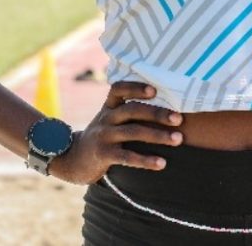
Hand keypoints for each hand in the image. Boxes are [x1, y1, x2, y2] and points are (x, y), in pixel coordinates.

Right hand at [51, 81, 183, 184]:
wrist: (72, 159)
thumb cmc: (102, 137)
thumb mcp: (109, 119)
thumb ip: (128, 112)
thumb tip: (167, 107)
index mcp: (109, 107)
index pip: (119, 89)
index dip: (136, 87)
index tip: (155, 90)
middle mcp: (106, 118)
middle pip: (132, 110)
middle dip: (157, 113)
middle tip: (179, 119)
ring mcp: (104, 136)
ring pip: (133, 132)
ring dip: (158, 135)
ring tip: (178, 140)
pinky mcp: (103, 155)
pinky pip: (127, 156)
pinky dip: (146, 160)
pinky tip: (162, 163)